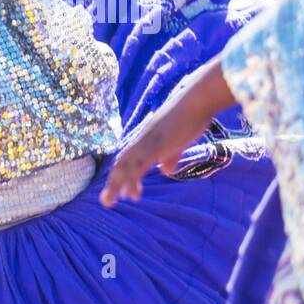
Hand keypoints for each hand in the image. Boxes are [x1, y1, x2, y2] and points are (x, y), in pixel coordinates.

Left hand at [100, 59, 234, 206]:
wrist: (196, 101)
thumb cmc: (190, 118)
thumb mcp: (177, 141)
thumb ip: (170, 156)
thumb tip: (166, 171)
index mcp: (144, 140)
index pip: (127, 161)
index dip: (123, 177)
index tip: (126, 194)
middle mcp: (140, 141)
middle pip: (120, 165)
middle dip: (113, 184)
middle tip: (107, 202)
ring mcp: (146, 143)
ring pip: (125, 167)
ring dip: (117, 185)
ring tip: (110, 201)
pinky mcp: (155, 145)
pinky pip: (139, 164)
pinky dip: (132, 178)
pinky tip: (130, 191)